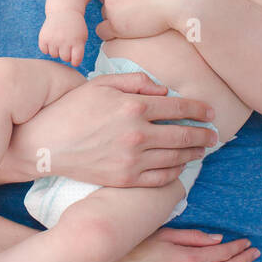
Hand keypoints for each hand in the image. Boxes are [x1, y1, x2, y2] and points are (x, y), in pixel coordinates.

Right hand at [22, 69, 217, 189]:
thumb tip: (164, 90)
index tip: (210, 112)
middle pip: (183, 135)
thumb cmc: (73, 109)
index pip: (178, 107)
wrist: (46, 143)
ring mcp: (132, 160)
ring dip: (193, 153)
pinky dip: (175, 172)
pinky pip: (160, 177)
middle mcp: (137, 134)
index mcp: (133, 106)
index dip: (199, 109)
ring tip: (201, 150)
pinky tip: (180, 166)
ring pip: (175, 158)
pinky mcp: (125, 179)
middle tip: (214, 134)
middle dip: (203, 134)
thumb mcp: (102, 83)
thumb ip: (136, 81)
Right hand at [38, 9, 88, 67]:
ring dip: (57, 49)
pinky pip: (44, 50)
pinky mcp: (43, 37)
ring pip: (54, 55)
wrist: (64, 10)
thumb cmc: (75, 27)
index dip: (75, 60)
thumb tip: (72, 63)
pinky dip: (47, 47)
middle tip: (67, 44)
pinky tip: (52, 39)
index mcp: (77, 41)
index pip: (76, 61)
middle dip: (66, 53)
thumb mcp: (82, 37)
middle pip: (65, 58)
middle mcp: (65, 41)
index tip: (75, 57)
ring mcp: (53, 39)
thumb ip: (79, 51)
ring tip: (60, 39)